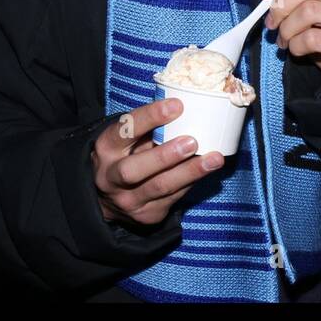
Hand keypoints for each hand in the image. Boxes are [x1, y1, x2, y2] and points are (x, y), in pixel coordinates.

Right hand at [92, 98, 223, 227]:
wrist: (109, 197)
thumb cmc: (127, 154)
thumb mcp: (128, 138)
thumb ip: (150, 127)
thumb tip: (189, 105)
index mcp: (107, 149)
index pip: (125, 131)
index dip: (150, 117)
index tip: (177, 106)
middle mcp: (111, 177)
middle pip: (133, 170)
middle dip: (165, 156)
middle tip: (192, 141)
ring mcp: (128, 200)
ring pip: (160, 187)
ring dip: (190, 172)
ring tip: (214, 159)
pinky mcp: (147, 215)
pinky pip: (174, 197)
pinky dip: (192, 182)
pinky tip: (207, 170)